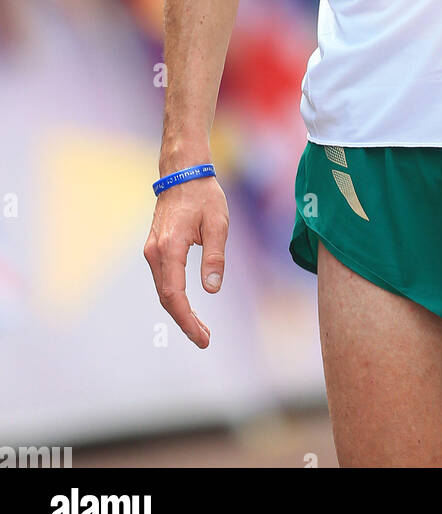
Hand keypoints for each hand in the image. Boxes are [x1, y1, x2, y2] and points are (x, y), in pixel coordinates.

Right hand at [143, 174, 228, 348]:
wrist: (183, 174)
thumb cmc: (204, 196)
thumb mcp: (218, 224)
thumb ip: (214, 257)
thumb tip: (211, 290)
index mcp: (170, 248)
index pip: (174, 295)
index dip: (187, 320)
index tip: (202, 337)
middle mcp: (155, 252)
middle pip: (166, 298)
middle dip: (184, 321)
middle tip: (204, 339)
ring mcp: (152, 251)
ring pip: (163, 290)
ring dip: (179, 311)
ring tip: (200, 329)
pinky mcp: (155, 249)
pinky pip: (163, 280)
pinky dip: (174, 297)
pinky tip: (188, 308)